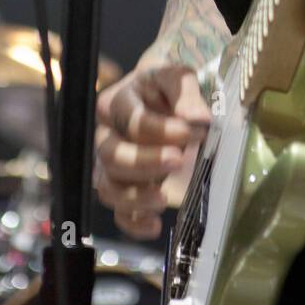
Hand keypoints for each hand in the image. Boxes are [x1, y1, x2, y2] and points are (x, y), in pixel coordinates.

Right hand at [93, 63, 211, 239]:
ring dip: (135, 196)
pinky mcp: (121, 186)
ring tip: (163, 199)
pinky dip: (133, 222)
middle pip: (111, 155)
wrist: (163, 98)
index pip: (131, 121)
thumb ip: (186, 94)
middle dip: (144, 162)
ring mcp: (110, 164)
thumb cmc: (168, 88)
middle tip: (178, 159)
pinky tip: (155, 225)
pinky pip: (117, 211)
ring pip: (108, 186)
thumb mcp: (178, 79)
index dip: (161, 129)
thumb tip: (198, 118)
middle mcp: (106, 134)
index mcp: (118, 102)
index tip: (194, 131)